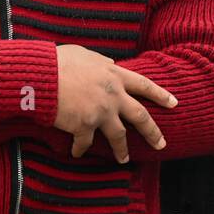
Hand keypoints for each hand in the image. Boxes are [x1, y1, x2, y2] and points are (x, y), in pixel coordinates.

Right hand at [53, 44, 174, 162]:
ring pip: (119, 135)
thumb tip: (110, 61)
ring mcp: (101, 112)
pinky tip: (77, 154)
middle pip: (140, 116)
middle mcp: (113, 95)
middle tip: (161, 144)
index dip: (160, 94)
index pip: (144, 85)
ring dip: (121, 150)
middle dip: (152, 132)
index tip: (174, 103)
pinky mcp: (84, 126)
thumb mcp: (83, 54)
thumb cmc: (56, 61)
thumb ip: (100, 60)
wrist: (39, 76)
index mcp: (114, 75)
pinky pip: (85, 142)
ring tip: (124, 159)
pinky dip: (80, 149)